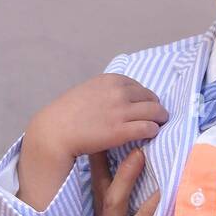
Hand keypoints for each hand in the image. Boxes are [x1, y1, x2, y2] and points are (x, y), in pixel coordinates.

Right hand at [33, 73, 168, 159]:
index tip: (143, 108)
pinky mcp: (122, 130)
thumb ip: (107, 91)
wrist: (55, 130)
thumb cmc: (68, 113)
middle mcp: (119, 92)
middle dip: (155, 108)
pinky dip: (153, 131)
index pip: (140, 87)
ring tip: (158, 126)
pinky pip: (149, 128)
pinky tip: (150, 136)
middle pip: (152, 98)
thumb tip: (124, 97)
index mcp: (111, 80)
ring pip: (156, 112)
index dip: (145, 99)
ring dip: (160, 119)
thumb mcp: (89, 90)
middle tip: (157, 118)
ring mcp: (121, 111)